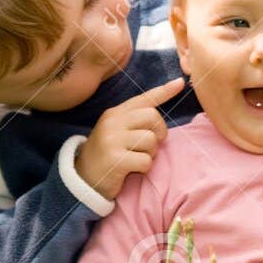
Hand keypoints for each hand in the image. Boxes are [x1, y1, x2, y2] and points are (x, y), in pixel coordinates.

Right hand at [76, 78, 184, 200]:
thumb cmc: (107, 155)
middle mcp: (113, 122)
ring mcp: (112, 140)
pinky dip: (144, 168)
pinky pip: (145, 161)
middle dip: (159, 132)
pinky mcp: (115, 159)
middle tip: (151, 146)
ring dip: (150, 154)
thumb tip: (160, 120)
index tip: (180, 83)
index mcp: (115, 113)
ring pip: (151, 140)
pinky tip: (131, 170)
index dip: (164, 91)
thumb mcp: (116, 132)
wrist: (82, 180)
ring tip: (136, 158)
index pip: (143, 99)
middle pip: (152, 117)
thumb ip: (134, 122)